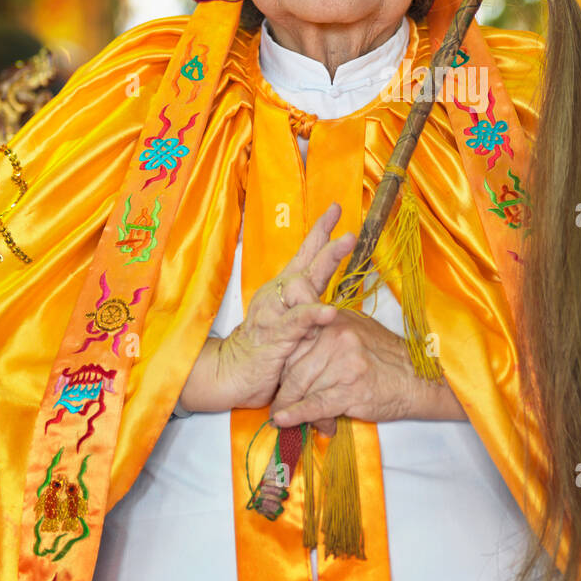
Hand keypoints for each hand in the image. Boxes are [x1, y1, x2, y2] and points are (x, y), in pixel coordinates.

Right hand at [178, 203, 353, 413]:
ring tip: (344, 252)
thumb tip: (332, 294)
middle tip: (349, 235)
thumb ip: (309, 306)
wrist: (230, 372)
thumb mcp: (291, 321)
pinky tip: (329, 312)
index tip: (336, 208)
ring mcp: (275, 313)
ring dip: (323, 270)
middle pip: (307, 263)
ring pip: (301, 286)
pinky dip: (313, 315)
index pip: (304, 252)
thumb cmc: (265, 346)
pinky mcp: (275, 337)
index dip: (320, 230)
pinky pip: (296, 322)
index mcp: (284, 289)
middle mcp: (279, 295)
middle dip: (328, 246)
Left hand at [269, 310, 419, 435]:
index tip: (278, 382)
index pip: (293, 344)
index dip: (282, 368)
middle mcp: (336, 337)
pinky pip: (315, 404)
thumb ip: (324, 339)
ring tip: (297, 419)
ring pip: (303, 389)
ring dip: (296, 409)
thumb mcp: (355, 332)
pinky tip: (283, 420)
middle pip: (293, 368)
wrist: (417, 378)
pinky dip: (296, 415)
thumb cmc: (385, 358)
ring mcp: (343, 363)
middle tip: (280, 406)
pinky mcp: (350, 389)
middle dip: (285, 392)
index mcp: (333, 322)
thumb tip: (293, 358)